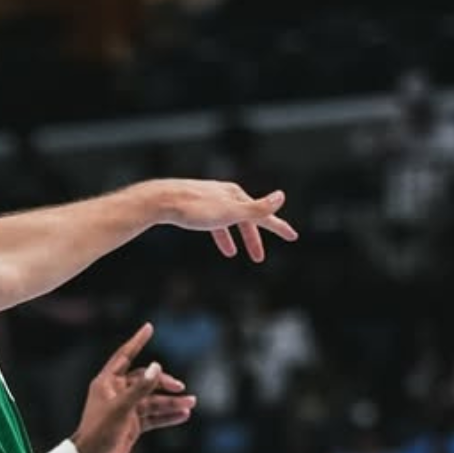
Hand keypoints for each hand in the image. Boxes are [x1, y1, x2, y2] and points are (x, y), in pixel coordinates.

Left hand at [70, 323, 194, 452]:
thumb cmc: (100, 431)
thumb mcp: (122, 408)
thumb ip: (141, 387)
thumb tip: (158, 366)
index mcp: (107, 382)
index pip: (125, 356)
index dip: (137, 341)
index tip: (149, 327)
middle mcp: (117, 392)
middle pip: (145, 380)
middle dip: (164, 383)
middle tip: (181, 388)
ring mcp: (126, 409)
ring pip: (153, 400)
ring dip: (171, 402)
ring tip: (191, 403)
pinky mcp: (132, 424)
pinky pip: (153, 416)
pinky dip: (168, 415)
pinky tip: (184, 415)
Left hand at [159, 180, 296, 261]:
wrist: (161, 201)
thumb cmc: (195, 209)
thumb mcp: (230, 212)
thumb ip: (257, 208)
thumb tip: (282, 195)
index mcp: (236, 196)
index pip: (263, 213)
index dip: (278, 226)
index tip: (292, 236)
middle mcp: (224, 194)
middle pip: (246, 218)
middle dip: (253, 238)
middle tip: (259, 258)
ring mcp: (209, 199)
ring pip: (228, 220)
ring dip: (234, 237)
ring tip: (235, 254)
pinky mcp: (194, 205)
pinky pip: (213, 221)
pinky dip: (218, 233)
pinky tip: (215, 243)